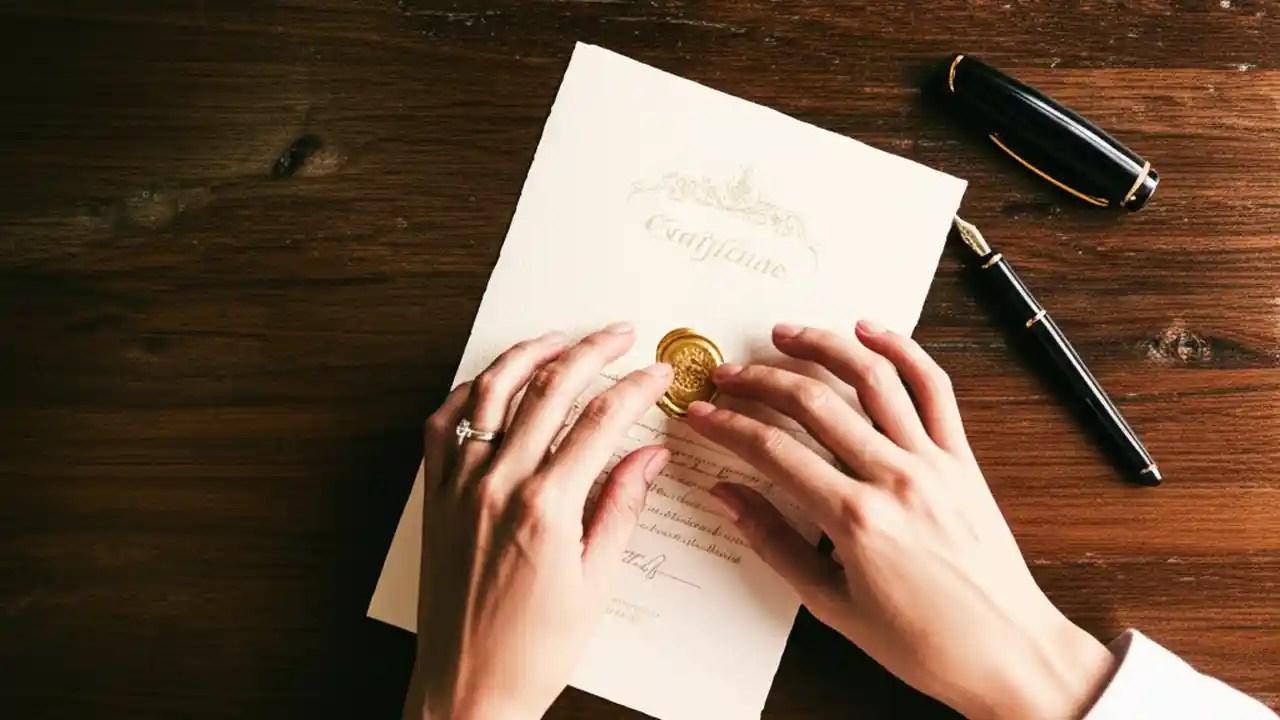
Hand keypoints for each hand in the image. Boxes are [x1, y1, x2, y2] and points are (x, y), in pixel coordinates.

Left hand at [403, 323, 671, 719]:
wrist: (467, 689)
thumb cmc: (534, 648)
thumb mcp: (597, 580)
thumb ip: (622, 505)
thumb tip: (650, 453)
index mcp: (545, 506)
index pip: (601, 420)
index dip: (636, 387)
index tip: (658, 374)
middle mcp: (497, 483)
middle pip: (549, 388)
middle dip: (592, 351)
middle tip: (620, 335)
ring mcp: (459, 484)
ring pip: (491, 390)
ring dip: (530, 353)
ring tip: (561, 339)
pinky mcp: (435, 495)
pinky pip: (445, 421)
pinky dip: (471, 389)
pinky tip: (495, 379)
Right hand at [688, 321, 1117, 719]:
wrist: (1006, 652)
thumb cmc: (922, 642)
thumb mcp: (831, 605)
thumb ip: (774, 543)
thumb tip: (728, 496)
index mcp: (856, 521)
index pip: (773, 452)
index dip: (727, 427)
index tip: (701, 416)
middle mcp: (894, 480)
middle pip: (812, 405)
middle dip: (759, 382)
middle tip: (727, 376)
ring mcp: (933, 462)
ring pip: (872, 379)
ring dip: (823, 347)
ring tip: (785, 334)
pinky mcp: (962, 458)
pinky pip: (934, 388)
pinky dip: (903, 351)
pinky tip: (870, 331)